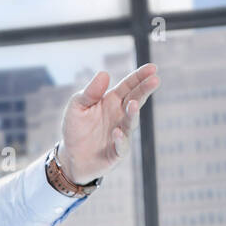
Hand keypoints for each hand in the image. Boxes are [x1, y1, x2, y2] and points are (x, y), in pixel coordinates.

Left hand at [58, 63, 160, 183]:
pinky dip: (120, 139)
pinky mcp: (116, 152)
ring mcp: (121, 134)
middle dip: (145, 90)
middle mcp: (120, 115)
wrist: (71, 157)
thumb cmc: (75, 129)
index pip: (129, 86)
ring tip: (133, 104)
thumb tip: (104, 74)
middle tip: (155, 80)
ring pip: (130, 122)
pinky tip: (116, 132)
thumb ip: (89, 92)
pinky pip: (121, 146)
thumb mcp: (76, 107)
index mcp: (112, 101)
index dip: (140, 77)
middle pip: (135, 99)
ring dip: (132, 114)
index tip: (153, 68)